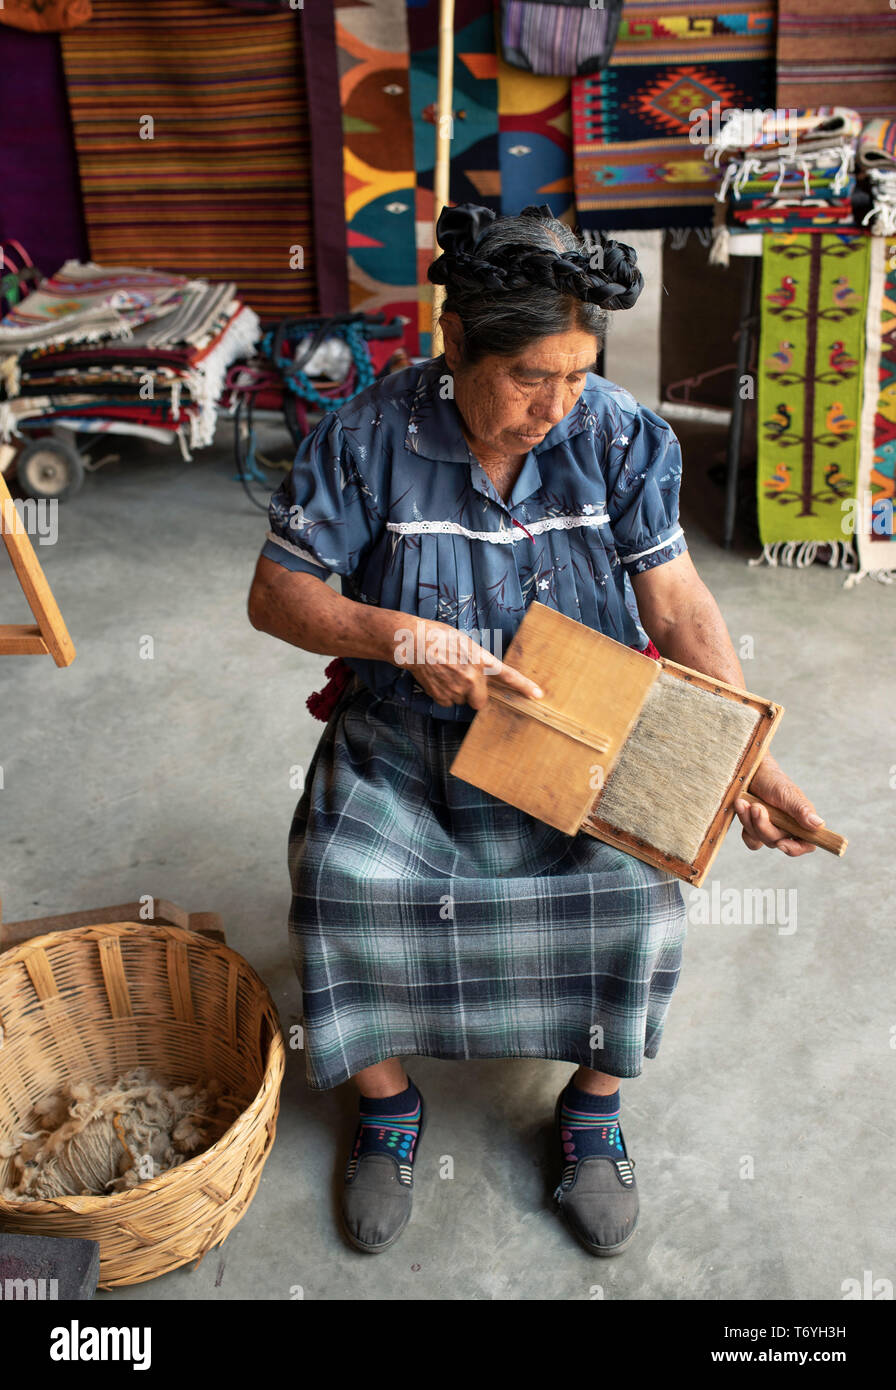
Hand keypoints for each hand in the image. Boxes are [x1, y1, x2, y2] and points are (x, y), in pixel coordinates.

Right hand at [398, 618, 542, 710]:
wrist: (413, 642)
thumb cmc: (439, 636)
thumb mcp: (466, 642)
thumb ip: (478, 660)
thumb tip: (482, 673)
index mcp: (480, 660)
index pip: (508, 676)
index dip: (524, 687)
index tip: (538, 695)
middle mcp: (472, 678)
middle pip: (480, 701)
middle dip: (475, 695)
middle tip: (462, 680)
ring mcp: (457, 689)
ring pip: (462, 700)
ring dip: (458, 692)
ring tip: (445, 673)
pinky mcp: (442, 696)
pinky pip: (448, 702)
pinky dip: (444, 694)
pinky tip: (437, 679)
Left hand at [733, 755, 823, 856]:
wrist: (751, 770)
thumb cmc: (773, 779)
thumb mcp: (788, 793)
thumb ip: (802, 810)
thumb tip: (819, 825)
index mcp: (802, 821)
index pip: (806, 844)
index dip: (795, 848)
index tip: (781, 843)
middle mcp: (788, 828)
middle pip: (777, 842)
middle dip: (763, 825)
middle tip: (755, 806)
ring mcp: (770, 829)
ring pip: (761, 840)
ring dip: (750, 821)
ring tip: (743, 802)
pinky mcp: (755, 828)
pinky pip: (751, 839)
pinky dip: (744, 824)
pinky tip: (741, 807)